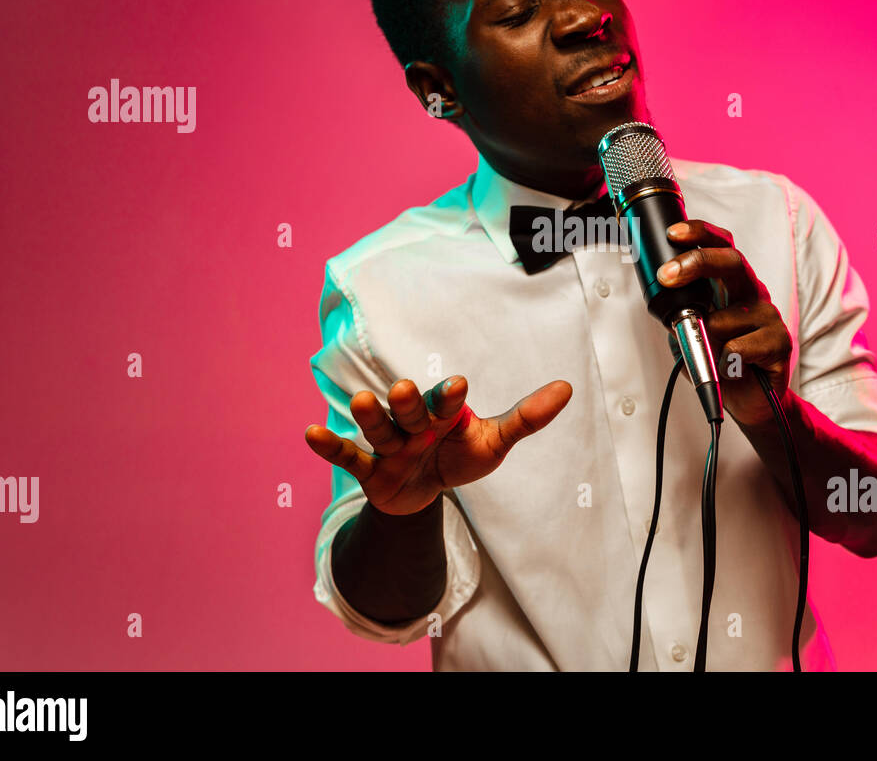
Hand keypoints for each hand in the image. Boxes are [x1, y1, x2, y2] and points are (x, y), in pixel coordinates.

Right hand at [305, 376, 571, 514]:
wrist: (425, 491)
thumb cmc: (459, 457)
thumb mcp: (493, 443)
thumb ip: (526, 418)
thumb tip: (567, 388)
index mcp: (443, 416)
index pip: (446, 403)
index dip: (450, 397)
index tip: (460, 385)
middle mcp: (413, 426)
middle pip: (409, 413)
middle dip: (407, 404)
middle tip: (404, 388)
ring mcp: (388, 447)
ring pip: (378, 431)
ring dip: (369, 417)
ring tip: (361, 399)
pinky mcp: (369, 470)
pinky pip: (347, 457)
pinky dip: (330, 446)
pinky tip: (309, 433)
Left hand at [658, 220, 792, 428]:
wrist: (751, 400)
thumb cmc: (721, 361)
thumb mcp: (691, 334)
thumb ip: (679, 315)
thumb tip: (662, 304)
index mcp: (733, 285)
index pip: (722, 246)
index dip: (700, 234)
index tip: (673, 234)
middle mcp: (753, 294)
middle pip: (732, 262)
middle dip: (697, 263)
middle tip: (667, 276)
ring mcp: (769, 317)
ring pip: (723, 319)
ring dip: (706, 340)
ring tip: (711, 356)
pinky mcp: (780, 343)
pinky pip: (737, 348)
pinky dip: (723, 362)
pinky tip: (731, 369)